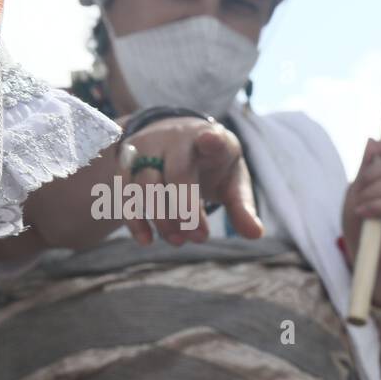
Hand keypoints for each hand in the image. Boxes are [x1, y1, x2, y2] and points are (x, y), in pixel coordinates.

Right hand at [119, 117, 262, 245]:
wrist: (177, 141)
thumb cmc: (212, 165)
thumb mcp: (232, 181)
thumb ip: (242, 207)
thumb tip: (256, 235)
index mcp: (211, 138)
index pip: (211, 137)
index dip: (211, 140)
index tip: (210, 140)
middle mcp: (176, 139)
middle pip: (176, 173)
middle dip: (187, 210)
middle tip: (200, 237)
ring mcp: (148, 148)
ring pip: (146, 183)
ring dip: (162, 218)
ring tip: (178, 242)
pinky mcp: (126, 162)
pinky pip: (125, 191)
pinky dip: (135, 218)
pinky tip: (147, 240)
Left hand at [340, 136, 380, 305]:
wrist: (365, 255)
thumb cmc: (360, 224)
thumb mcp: (356, 192)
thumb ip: (365, 168)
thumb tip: (372, 140)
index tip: (378, 148)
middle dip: (371, 174)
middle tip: (359, 191)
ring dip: (370, 194)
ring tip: (360, 209)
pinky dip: (376, 207)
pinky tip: (363, 213)